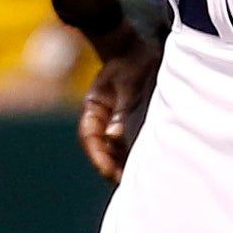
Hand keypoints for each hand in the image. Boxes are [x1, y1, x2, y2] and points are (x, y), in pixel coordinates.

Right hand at [79, 38, 158, 181]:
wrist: (135, 48)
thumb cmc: (129, 62)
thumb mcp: (125, 83)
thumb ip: (121, 110)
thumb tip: (114, 137)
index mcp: (93, 108)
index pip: (90, 137)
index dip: (98, 156)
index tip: (108, 171)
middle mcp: (101, 117)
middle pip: (100, 147)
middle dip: (109, 166)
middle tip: (123, 184)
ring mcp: (113, 120)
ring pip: (113, 147)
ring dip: (121, 164)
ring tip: (133, 182)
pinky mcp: (128, 120)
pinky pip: (127, 142)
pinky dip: (132, 154)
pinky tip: (143, 167)